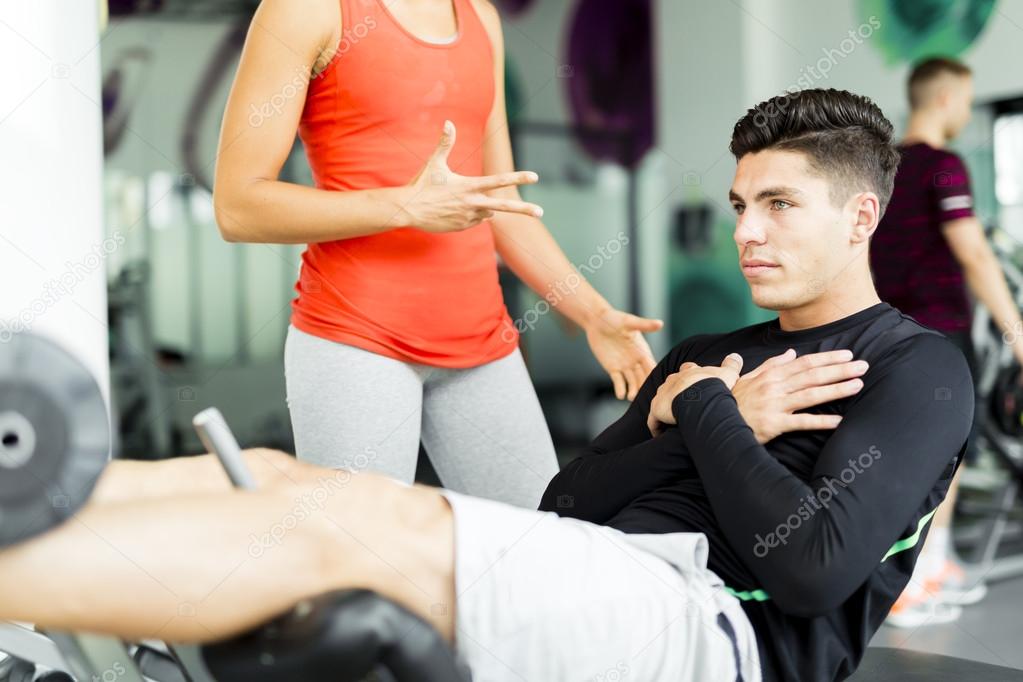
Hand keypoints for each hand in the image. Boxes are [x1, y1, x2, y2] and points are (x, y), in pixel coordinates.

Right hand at [396, 121, 544, 232]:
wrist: (408, 210)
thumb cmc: (421, 184)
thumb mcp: (434, 163)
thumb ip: (445, 143)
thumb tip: (448, 122)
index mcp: (469, 186)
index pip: (499, 180)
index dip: (518, 177)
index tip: (535, 176)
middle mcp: (473, 203)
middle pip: (504, 206)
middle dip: (524, 209)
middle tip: (541, 212)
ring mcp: (468, 218)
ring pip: (486, 213)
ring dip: (481, 207)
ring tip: (458, 201)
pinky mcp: (462, 227)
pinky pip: (473, 221)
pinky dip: (470, 215)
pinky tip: (453, 210)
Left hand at [585, 308, 664, 399]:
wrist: (597, 322)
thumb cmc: (615, 318)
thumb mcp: (629, 322)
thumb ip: (644, 325)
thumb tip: (660, 323)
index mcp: (642, 350)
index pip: (651, 365)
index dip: (655, 375)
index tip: (660, 386)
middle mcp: (635, 360)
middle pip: (642, 377)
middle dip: (645, 386)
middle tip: (647, 397)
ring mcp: (624, 366)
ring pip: (631, 381)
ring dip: (633, 389)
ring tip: (632, 397)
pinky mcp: (612, 368)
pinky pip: (618, 381)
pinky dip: (620, 388)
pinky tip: (620, 395)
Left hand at [646, 354, 743, 435]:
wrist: (700, 397)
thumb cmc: (715, 386)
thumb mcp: (727, 374)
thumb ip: (731, 365)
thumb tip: (735, 355)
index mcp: (689, 372)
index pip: (687, 370)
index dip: (689, 377)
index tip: (693, 384)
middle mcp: (673, 380)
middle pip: (671, 385)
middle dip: (675, 393)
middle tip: (683, 405)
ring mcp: (662, 394)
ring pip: (661, 401)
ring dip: (666, 410)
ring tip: (673, 422)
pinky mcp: (656, 410)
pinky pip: (653, 421)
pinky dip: (657, 428)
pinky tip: (662, 435)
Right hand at [731, 348, 867, 443]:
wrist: (714, 421)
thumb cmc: (732, 400)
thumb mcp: (748, 378)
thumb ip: (770, 365)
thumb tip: (790, 354)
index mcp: (771, 375)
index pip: (804, 363)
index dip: (827, 358)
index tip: (847, 355)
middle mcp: (775, 387)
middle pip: (812, 375)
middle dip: (839, 370)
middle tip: (863, 366)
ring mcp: (775, 405)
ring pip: (811, 395)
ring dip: (836, 389)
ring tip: (857, 385)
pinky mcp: (774, 424)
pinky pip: (801, 422)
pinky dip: (820, 421)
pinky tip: (838, 420)